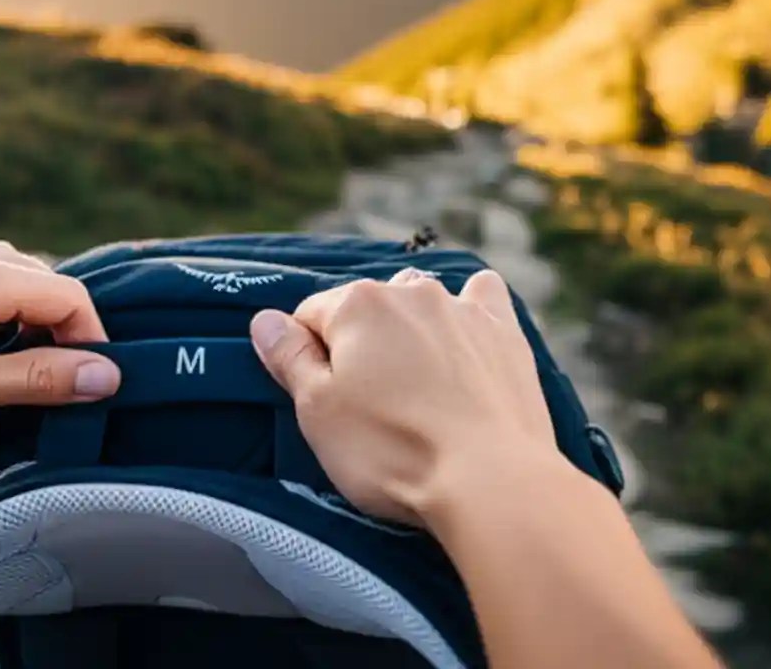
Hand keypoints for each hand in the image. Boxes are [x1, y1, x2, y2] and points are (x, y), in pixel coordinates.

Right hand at [250, 268, 565, 525]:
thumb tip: (265, 321)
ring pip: (419, 300)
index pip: (309, 318)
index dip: (305, 359)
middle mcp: (409, 290)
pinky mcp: (504, 332)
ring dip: (409, 329)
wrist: (490, 480)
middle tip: (367, 406)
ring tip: (414, 385)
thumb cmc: (393, 451)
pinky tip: (465, 337)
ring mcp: (461, 308)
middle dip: (359, 345)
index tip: (320, 402)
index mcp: (356, 305)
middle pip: (365, 309)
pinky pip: (480, 298)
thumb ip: (289, 358)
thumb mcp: (318, 412)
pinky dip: (467, 310)